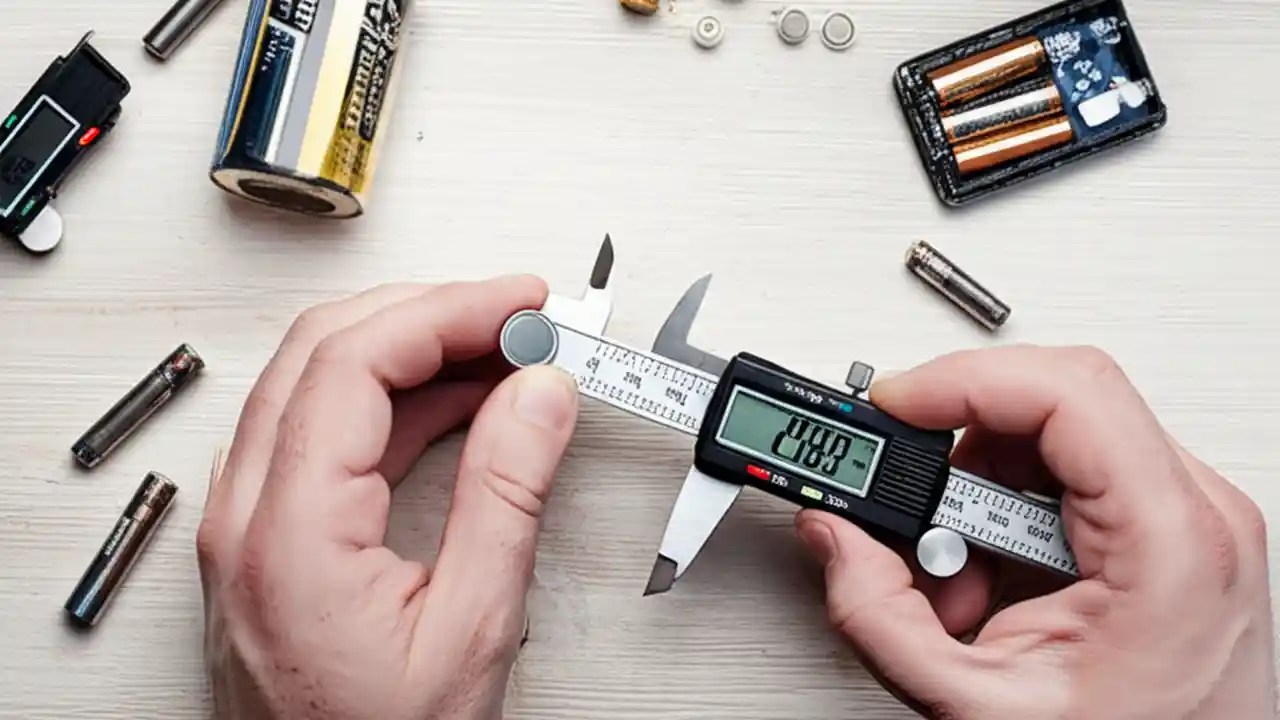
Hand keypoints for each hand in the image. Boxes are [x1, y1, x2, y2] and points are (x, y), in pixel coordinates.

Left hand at [197, 276, 579, 719]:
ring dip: (411, 350)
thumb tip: (539, 391)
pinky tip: (458, 403)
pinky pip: (320, 433)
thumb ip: (506, 495)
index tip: (521, 302)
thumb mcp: (471, 628)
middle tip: (517, 315)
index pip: (354, 364)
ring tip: (503, 354)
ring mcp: (246, 526)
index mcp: (287, 534)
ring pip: (316, 383)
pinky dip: (392, 401)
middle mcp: (245, 518)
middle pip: (322, 351)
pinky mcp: (265, 538)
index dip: (446, 311)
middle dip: (428, 313)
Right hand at [796, 346, 1275, 718]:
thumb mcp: (980, 708)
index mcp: (1172, 545)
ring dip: (980, 482)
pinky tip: (992, 576)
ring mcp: (1194, 518)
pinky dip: (1010, 507)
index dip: (964, 379)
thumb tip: (835, 535)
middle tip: (909, 506)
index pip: (1068, 391)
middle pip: (1061, 397)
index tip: (896, 404)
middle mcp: (1198, 515)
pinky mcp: (1175, 528)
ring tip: (956, 572)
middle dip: (959, 442)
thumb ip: (881, 617)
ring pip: (1063, 428)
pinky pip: (1079, 469)